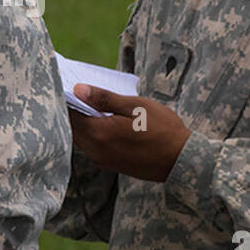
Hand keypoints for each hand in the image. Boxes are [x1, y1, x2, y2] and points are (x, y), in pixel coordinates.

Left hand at [68, 85, 191, 181]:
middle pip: (72, 128)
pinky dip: (91, 133)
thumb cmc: (162, 129)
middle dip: (73, 110)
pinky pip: (91, 147)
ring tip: (90, 105)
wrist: (181, 160)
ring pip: (80, 138)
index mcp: (99, 133)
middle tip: (78, 92)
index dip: (68, 98)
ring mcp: (102, 160)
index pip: (71, 114)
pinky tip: (102, 122)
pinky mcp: (110, 165)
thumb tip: (78, 90)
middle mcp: (95, 150)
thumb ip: (104, 99)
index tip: (69, 84)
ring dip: (82, 123)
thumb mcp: (135, 106)